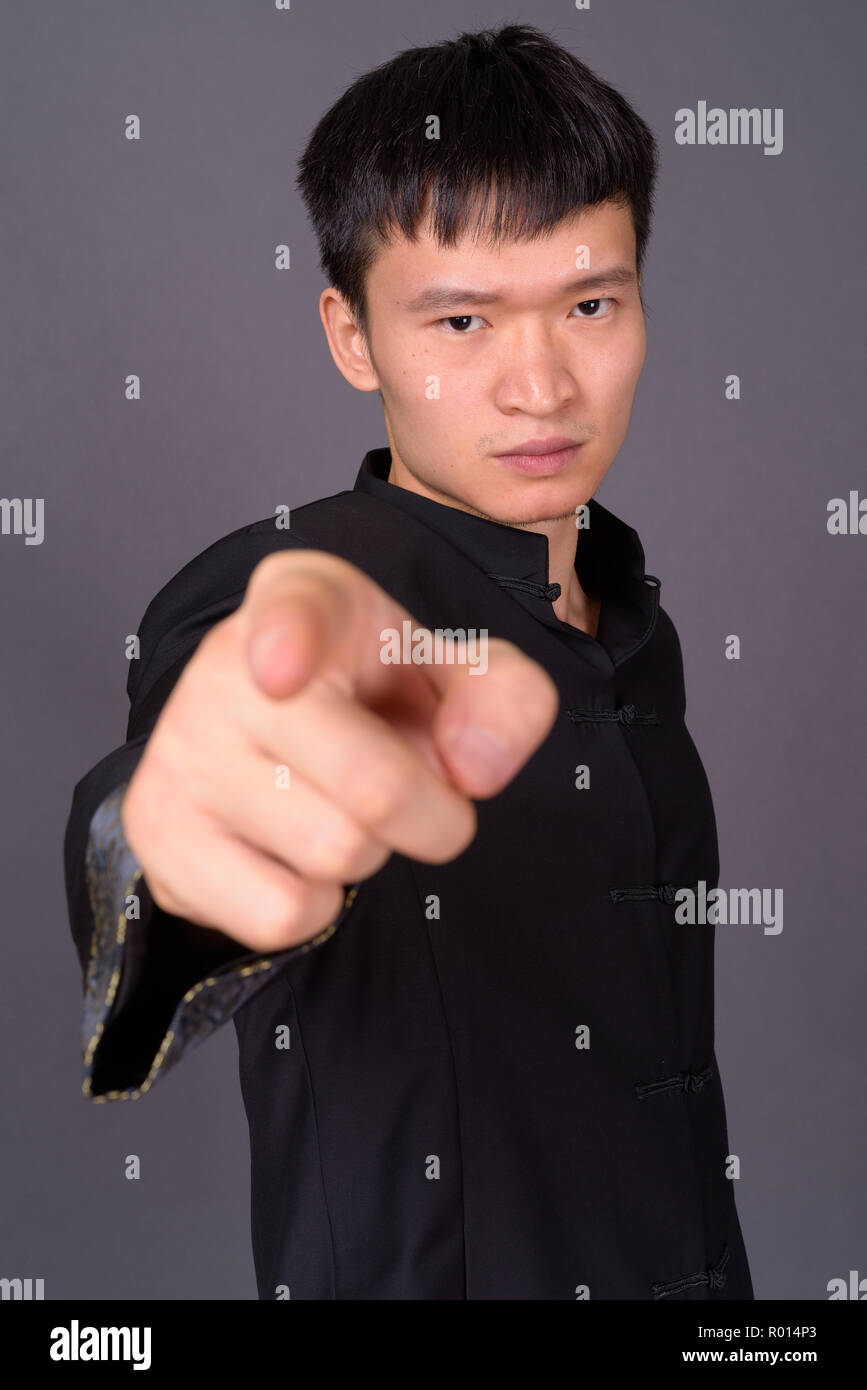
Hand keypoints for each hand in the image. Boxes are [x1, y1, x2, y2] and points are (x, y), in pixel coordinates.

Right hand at [121, 550, 558, 951]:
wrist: (274, 734)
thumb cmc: (371, 696)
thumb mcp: (457, 675)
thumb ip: (507, 701)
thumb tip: (472, 770)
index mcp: (305, 599)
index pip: (292, 610)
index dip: (290, 639)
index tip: (283, 668)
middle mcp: (225, 668)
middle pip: (375, 791)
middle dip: (430, 814)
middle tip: (410, 787)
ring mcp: (181, 753)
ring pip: (333, 856)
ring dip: (367, 855)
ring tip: (338, 805)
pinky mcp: (159, 835)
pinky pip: (281, 914)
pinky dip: (315, 904)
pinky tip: (295, 850)